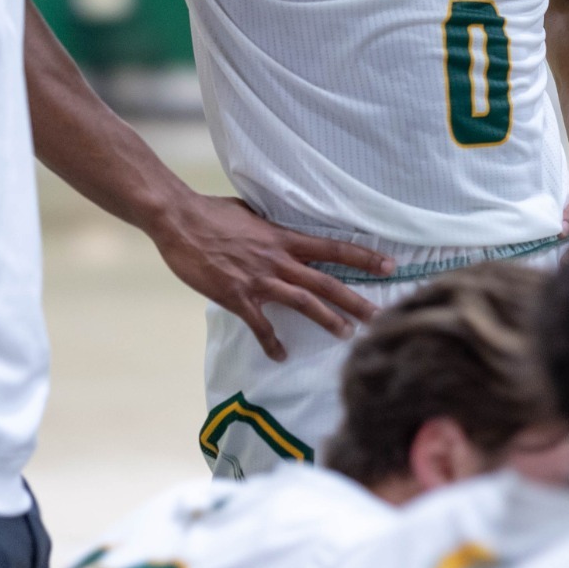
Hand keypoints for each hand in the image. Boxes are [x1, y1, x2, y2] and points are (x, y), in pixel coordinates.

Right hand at [149, 193, 392, 360]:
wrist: (179, 220)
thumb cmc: (212, 213)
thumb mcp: (252, 215)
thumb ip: (272, 229)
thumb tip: (284, 233)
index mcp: (284, 238)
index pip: (333, 248)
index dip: (363, 257)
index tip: (389, 265)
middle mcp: (278, 260)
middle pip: (326, 282)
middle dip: (356, 300)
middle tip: (380, 315)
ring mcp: (259, 279)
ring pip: (303, 303)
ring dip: (327, 320)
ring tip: (348, 334)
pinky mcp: (236, 296)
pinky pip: (260, 324)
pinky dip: (271, 341)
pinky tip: (280, 355)